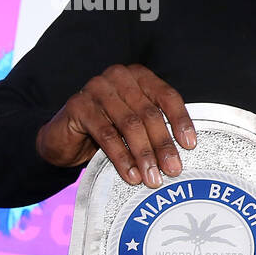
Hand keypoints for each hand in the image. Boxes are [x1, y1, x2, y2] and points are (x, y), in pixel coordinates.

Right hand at [36, 64, 195, 187]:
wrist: (65, 137)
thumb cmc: (109, 129)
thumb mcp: (136, 124)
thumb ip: (157, 126)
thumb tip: (185, 151)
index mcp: (139, 76)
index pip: (167, 96)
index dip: (181, 120)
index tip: (190, 145)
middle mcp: (119, 77)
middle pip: (149, 113)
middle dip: (163, 144)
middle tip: (173, 170)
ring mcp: (96, 88)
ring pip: (130, 125)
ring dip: (144, 155)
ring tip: (152, 178)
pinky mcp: (79, 105)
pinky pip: (107, 135)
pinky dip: (122, 158)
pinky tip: (131, 175)